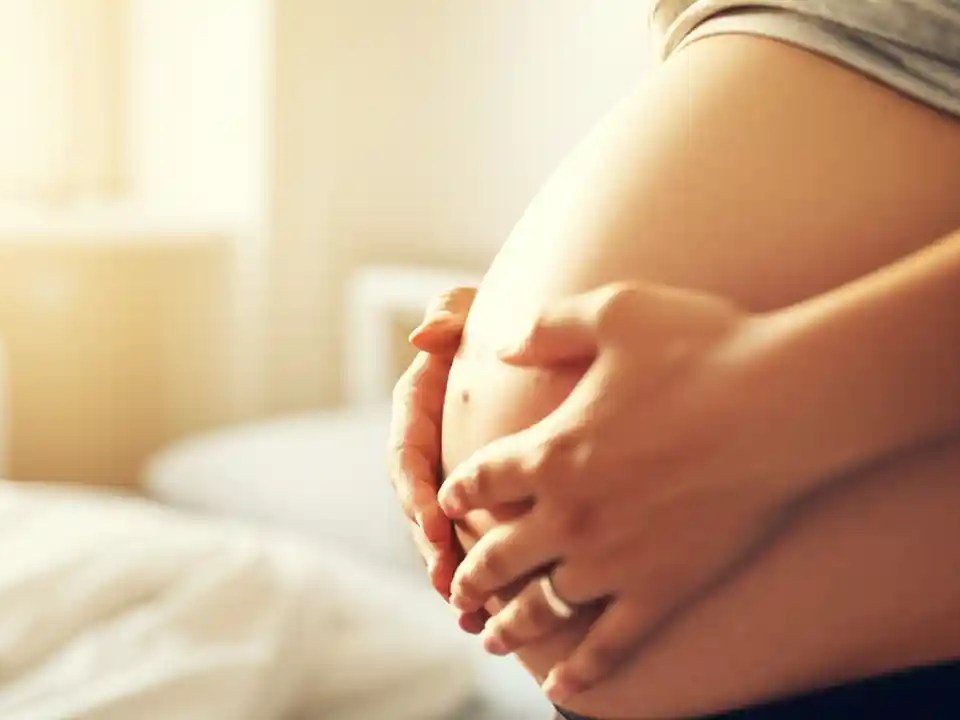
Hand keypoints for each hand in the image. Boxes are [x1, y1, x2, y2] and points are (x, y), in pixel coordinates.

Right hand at [388, 286, 487, 630]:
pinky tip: (488, 617)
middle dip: (432, 551)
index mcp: (418, 406)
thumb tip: (424, 337)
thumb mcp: (479, 308)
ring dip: (452, 576)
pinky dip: (477, 577)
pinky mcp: (477, 497)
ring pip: (442, 535)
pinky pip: (471, 541)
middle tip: (452, 584)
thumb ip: (452, 313)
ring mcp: (451, 474)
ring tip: (469, 613)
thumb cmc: (510, 321)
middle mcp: (428, 446)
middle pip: (419, 509)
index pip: (406, 454)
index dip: (417, 493)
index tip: (433, 526)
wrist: (552, 344)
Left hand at [438, 282, 810, 701]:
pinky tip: (560, 690)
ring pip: (542, 608)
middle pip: (498, 557)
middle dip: (472, 575)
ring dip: (509, 626)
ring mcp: (616, 559)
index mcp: (550, 450)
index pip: (479, 483)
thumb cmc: (706, 344)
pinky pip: (611, 643)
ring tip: (492, 638)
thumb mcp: (613, 310)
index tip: (450, 506)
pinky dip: (581, 672)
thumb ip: (547, 326)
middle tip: (458, 592)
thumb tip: (498, 344)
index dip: (456, 495)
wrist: (789, 400)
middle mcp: (570, 513)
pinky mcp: (665, 588)